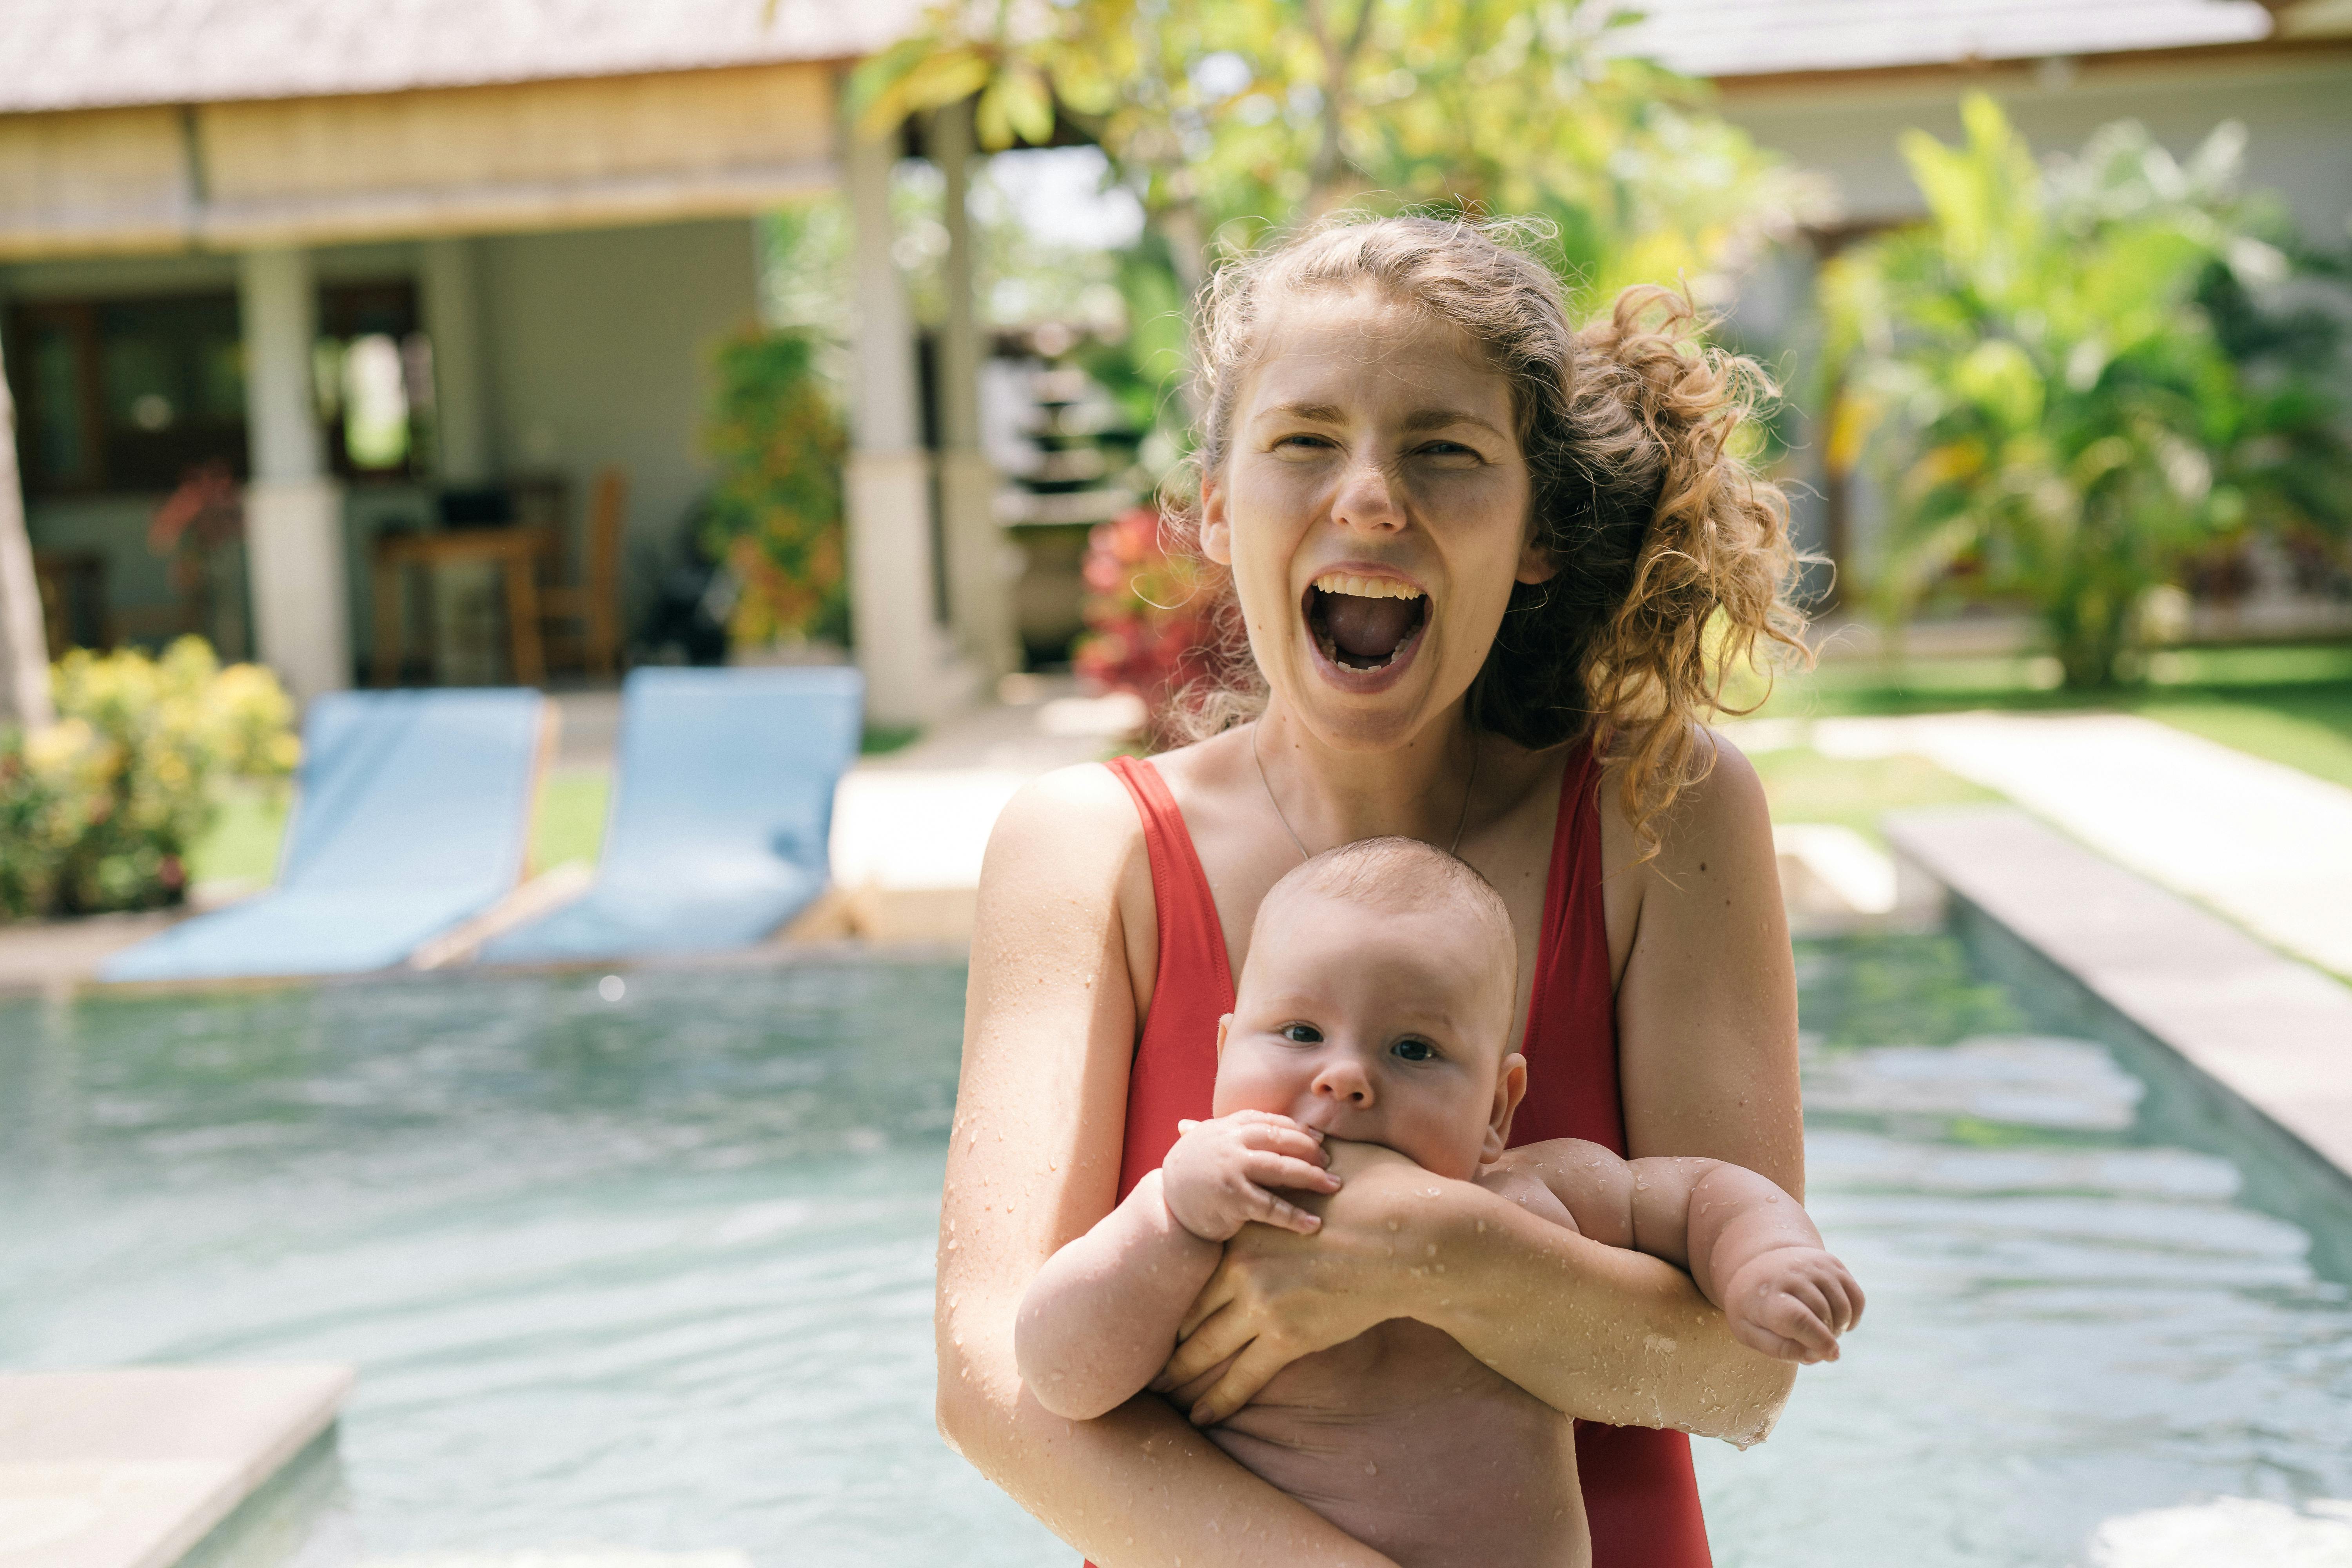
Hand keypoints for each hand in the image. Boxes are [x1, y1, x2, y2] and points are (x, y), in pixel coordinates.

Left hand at [1154, 1139, 1447, 1424]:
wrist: (1415, 1234)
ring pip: (1207, 1348)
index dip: (1172, 1289)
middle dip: (1168, 1338)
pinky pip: (1243, 1377)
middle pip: (1190, 1311)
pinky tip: (1201, 1418)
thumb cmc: (1377, 1188)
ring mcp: (1263, 1305)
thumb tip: (1198, 1121)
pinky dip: (1219, 1400)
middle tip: (1145, 1358)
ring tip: (1159, 1388)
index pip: (1194, 1266)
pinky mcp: (1291, 1338)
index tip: (1154, 1304)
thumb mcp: (1316, 1155)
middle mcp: (1242, 1267)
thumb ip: (1260, 1148)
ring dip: (1182, 1373)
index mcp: (1246, 1224)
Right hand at [1160, 1111, 1340, 1242]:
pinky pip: (1272, 1207)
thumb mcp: (1208, 1142)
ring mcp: (1233, 1170)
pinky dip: (1295, 1217)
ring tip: (1333, 1186)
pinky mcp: (1234, 1199)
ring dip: (1312, 1177)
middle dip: (1311, 1152)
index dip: (1299, 1131)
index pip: (1272, 1122)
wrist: (1166, 1207)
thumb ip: (1236, 1130)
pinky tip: (1313, 1224)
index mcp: (1227, 1126)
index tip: (1320, 1140)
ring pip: (1282, 1169)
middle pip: (1282, 1141)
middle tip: (1331, 1164)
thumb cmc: (1192, 1173)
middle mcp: (1231, 1143)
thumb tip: (1273, 1123)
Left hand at [1720, 1247, 1864, 1363]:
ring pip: (1843, 1307)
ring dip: (1839, 1328)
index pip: (1797, 1318)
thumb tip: (1818, 1355)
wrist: (1760, 1267)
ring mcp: (1814, 1265)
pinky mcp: (1832, 1263)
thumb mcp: (1750, 1332)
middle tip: (1813, 1344)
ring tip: (1820, 1331)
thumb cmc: (1753, 1308)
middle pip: (1823, 1314)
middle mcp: (1791, 1273)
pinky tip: (1835, 1321)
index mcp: (1765, 1293)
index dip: (1818, 1341)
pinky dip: (1852, 1317)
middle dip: (1825, 1338)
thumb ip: (1781, 1349)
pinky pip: (1856, 1297)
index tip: (1827, 1355)